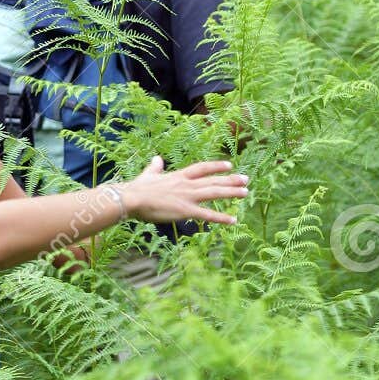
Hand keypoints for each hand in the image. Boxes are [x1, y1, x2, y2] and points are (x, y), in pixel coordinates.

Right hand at [119, 155, 247, 225]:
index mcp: (178, 176)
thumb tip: (156, 159)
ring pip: (214, 193)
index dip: (216, 166)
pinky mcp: (185, 211)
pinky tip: (233, 220)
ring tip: (245, 192)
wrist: (132, 198)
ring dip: (231, 193)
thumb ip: (155, 168)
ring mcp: (187, 197)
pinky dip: (221, 218)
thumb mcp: (148, 175)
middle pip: (213, 180)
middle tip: (246, 179)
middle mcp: (187, 184)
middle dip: (231, 180)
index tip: (229, 164)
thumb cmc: (137, 189)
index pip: (202, 168)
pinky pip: (207, 215)